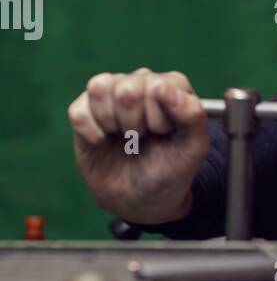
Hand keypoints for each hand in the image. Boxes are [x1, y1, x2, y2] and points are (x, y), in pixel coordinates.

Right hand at [68, 69, 207, 223]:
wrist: (139, 200)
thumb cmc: (169, 170)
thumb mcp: (193, 149)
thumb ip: (192, 115)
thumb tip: (165, 87)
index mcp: (172, 85)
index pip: (156, 87)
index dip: (157, 119)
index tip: (162, 134)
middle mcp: (142, 81)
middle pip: (126, 89)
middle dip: (134, 124)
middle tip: (141, 139)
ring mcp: (112, 92)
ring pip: (100, 88)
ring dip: (111, 123)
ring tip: (124, 138)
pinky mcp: (86, 108)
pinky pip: (79, 111)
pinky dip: (91, 133)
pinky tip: (104, 142)